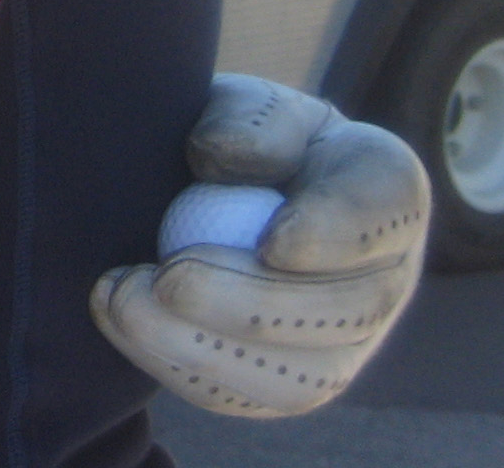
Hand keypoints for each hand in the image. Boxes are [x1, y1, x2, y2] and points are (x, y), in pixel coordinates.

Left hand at [92, 73, 429, 417]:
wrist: (221, 192)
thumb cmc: (241, 135)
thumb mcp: (247, 106)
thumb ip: (248, 121)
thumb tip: (218, 155)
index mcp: (384, 188)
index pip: (385, 212)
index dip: (338, 234)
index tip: (274, 240)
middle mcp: (383, 277)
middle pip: (349, 312)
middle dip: (256, 306)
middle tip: (170, 276)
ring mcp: (343, 343)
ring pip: (301, 378)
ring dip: (208, 348)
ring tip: (126, 301)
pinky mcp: (283, 380)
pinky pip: (243, 397)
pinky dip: (177, 367)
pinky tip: (118, 319)